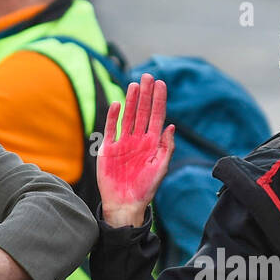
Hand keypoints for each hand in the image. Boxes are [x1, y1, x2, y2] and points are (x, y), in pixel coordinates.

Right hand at [97, 72, 174, 227]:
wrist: (125, 203)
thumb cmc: (146, 189)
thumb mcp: (160, 168)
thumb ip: (166, 147)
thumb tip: (171, 126)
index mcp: (152, 143)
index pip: (156, 116)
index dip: (159, 100)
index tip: (161, 84)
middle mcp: (138, 140)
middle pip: (142, 112)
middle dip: (145, 94)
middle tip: (147, 76)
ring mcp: (123, 143)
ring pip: (128, 116)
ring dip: (131, 101)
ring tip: (134, 84)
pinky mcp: (109, 149)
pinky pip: (111, 129)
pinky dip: (113, 117)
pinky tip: (117, 104)